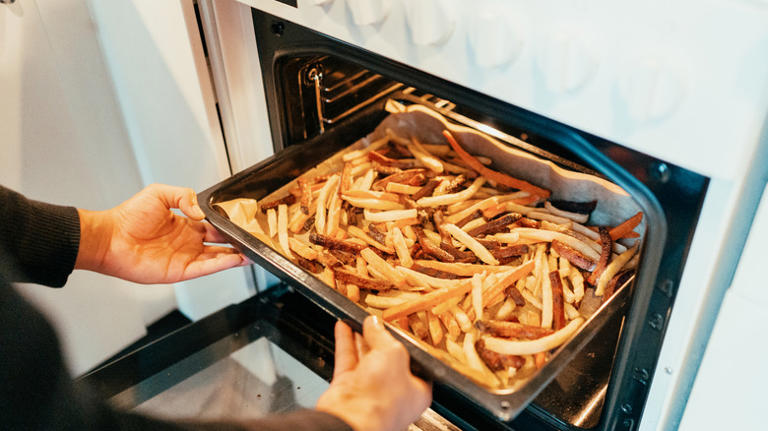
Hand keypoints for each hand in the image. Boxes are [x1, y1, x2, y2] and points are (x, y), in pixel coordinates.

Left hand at [75, 184, 245, 282]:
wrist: (111, 238)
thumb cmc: (128, 217)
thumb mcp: (159, 193)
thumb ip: (183, 196)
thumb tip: (202, 212)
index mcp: (184, 224)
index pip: (213, 226)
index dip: (228, 225)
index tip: (242, 223)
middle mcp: (187, 242)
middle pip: (220, 243)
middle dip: (237, 242)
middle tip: (254, 240)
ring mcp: (185, 257)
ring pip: (217, 258)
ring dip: (235, 256)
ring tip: (253, 252)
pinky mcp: (180, 271)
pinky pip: (206, 268)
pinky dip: (222, 265)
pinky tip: (235, 260)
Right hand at [317, 316, 431, 430]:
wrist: (351, 420)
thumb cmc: (381, 401)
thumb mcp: (392, 354)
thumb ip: (383, 336)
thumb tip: (374, 324)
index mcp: (415, 389)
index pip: (412, 359)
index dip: (404, 340)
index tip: (396, 325)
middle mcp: (393, 391)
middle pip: (387, 357)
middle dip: (379, 336)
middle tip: (374, 319)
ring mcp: (369, 390)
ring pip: (365, 357)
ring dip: (360, 336)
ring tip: (357, 318)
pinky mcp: (348, 388)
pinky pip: (347, 360)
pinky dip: (345, 342)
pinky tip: (342, 327)